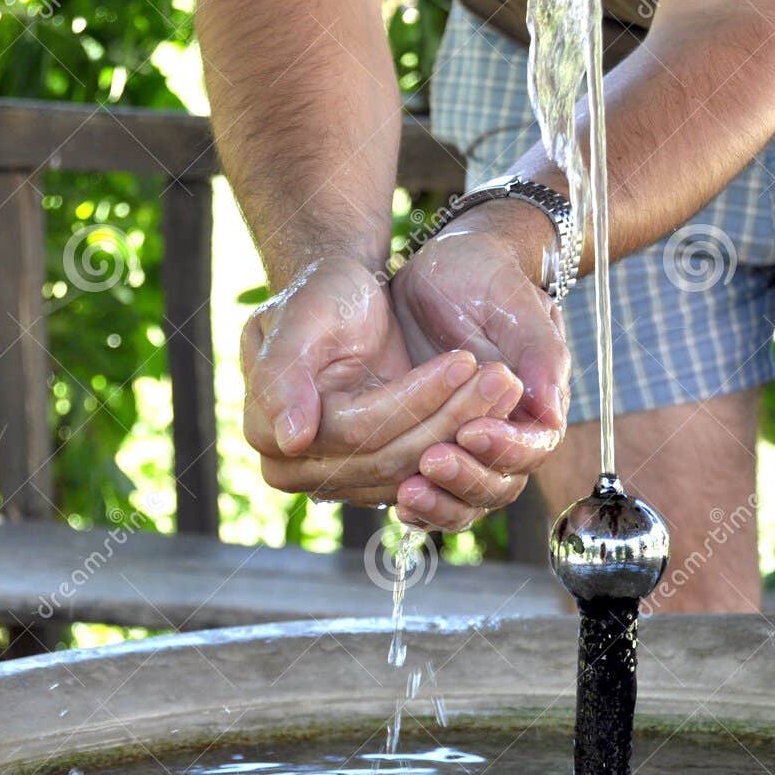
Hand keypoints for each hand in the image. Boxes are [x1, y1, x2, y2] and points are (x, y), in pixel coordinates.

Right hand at [242, 257, 525, 506]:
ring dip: (466, 427)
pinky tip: (497, 408)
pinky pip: (426, 472)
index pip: (356, 431)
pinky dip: (463, 441)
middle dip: (450, 415)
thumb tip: (291, 437)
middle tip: (503, 375)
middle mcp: (294, 468)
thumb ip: (285, 374)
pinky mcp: (373, 477)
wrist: (342, 302)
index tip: (462, 360)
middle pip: (388, 457)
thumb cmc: (321, 296)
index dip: (413, 401)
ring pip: (414, 468)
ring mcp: (336, 478)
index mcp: (267, 431)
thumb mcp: (302, 318)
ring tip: (506, 384)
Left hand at [390, 201, 571, 530]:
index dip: (506, 448)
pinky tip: (395, 497)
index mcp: (538, 404)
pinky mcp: (431, 448)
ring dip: (440, 501)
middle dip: (468, 478)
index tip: (472, 430)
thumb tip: (551, 409)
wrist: (441, 269)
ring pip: (465, 500)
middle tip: (432, 458)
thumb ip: (539, 352)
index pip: (534, 446)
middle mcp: (507, 434)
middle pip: (500, 485)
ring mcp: (469, 447)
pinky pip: (431, 494)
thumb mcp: (513, 301)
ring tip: (408, 489)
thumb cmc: (484, 276)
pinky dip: (418, 504)